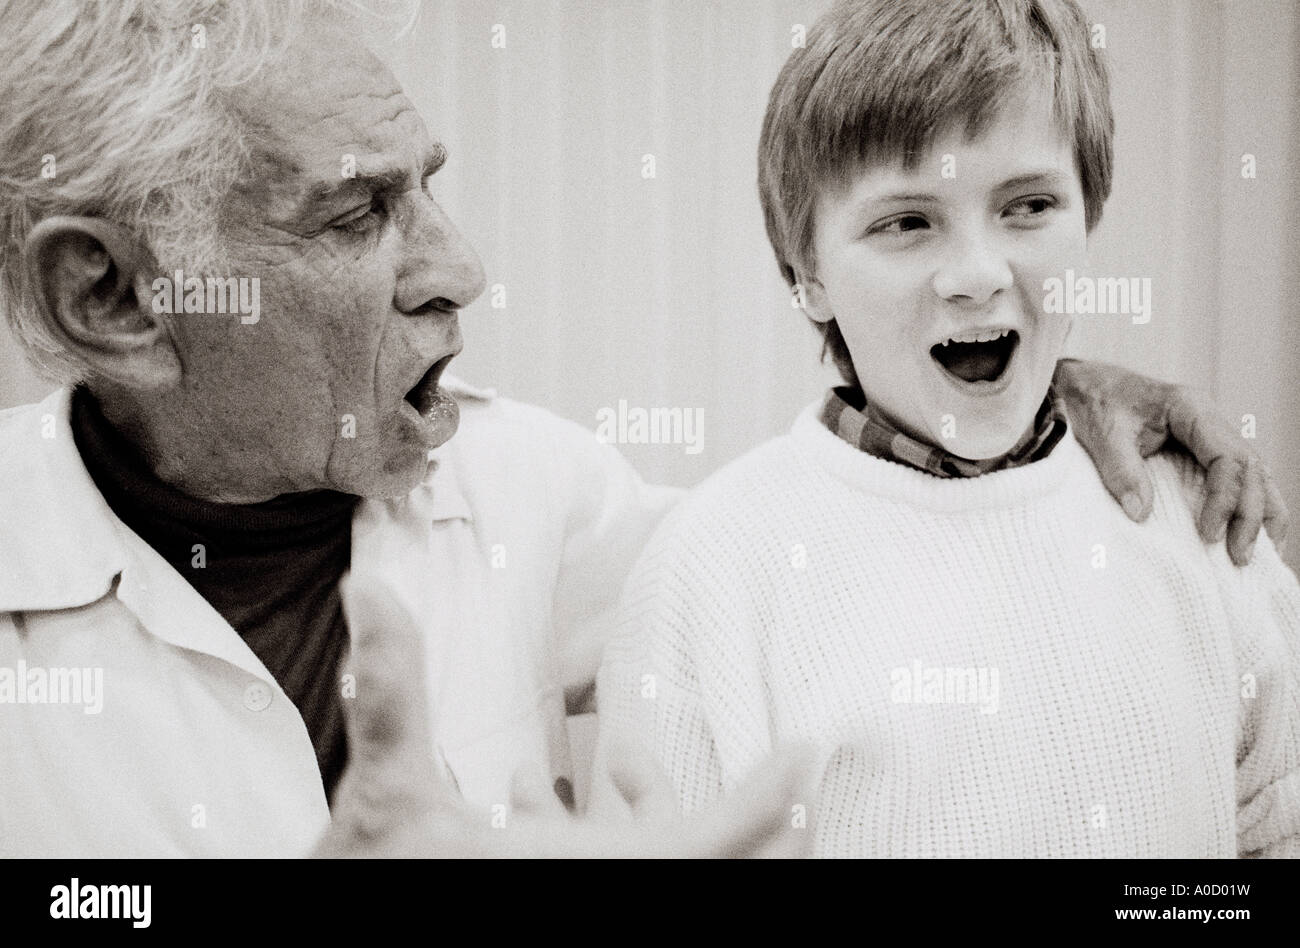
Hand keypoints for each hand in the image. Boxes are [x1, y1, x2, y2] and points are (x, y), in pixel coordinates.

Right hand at [314, 570, 810, 857]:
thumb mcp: (386, 793)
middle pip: (726, 869)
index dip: (769, 792)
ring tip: (619, 754)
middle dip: (764, 821)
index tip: (806, 750)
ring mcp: (589, 904)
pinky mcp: (557, 902)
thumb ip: (394, 693)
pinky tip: (536, 792)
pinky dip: (613, 831)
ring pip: (677, 871)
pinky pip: (620, 871)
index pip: (716, 837)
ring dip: (677, 817)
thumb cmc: (375, 879)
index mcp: (588, 872)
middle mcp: (604, 896)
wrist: (339, 928)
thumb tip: (369, 592)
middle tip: (783, 769)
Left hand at [1056, 358, 1287, 565]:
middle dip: (1250, 515)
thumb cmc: (1093, 403)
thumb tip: (1140, 514)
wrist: (1082, 385)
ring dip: (1262, 513)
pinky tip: (1253, 534)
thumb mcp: (1102, 433)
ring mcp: (1210, 435)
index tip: (1209, 535)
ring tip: (1265, 555)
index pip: (1228, 458)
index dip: (1225, 499)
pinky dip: (1249, 505)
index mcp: (1192, 408)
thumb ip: (1121, 470)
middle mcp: (1210, 420)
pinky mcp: (1201, 450)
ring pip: (1255, 474)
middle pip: (1251, 469)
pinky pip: (1237, 478)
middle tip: (1239, 557)